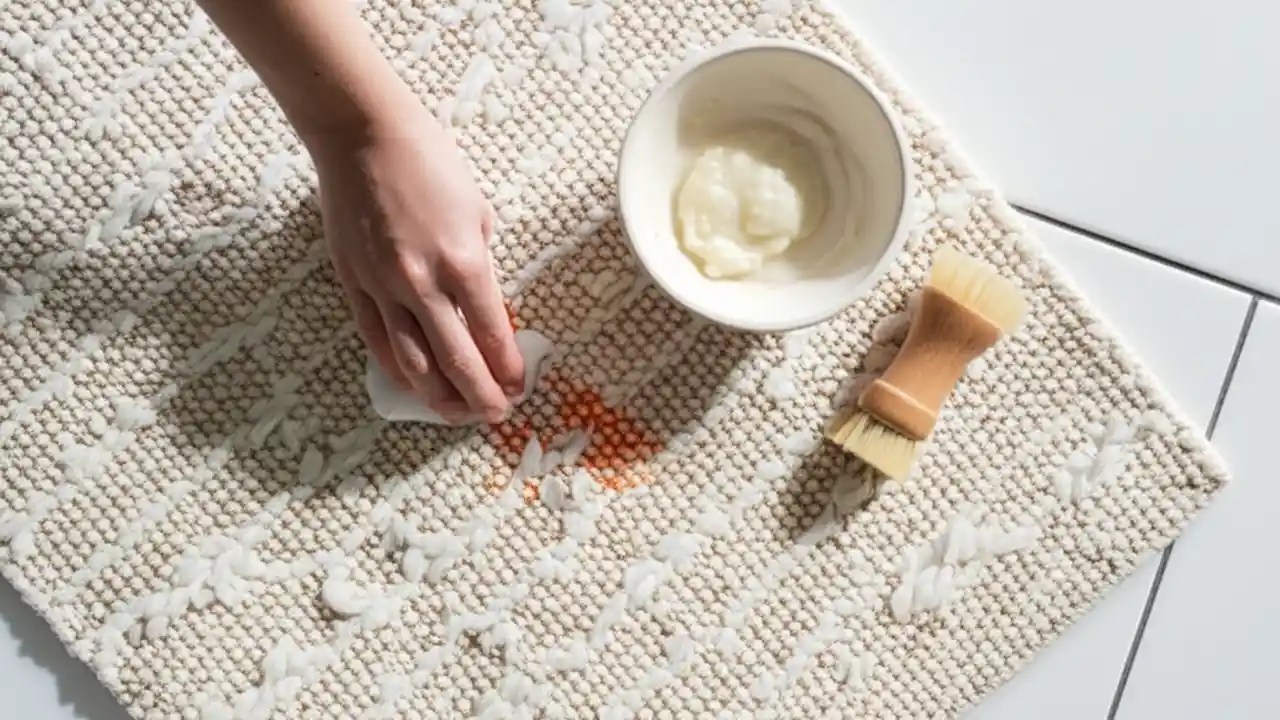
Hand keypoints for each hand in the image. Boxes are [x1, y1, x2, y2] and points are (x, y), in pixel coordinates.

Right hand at [311, 106, 523, 423]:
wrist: (364, 135)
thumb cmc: (429, 163)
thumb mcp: (477, 212)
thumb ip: (481, 266)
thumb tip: (487, 311)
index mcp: (464, 262)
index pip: (493, 335)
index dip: (509, 370)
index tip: (520, 387)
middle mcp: (424, 283)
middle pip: (457, 363)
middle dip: (481, 397)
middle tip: (496, 413)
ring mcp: (383, 287)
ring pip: (413, 365)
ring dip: (439, 398)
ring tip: (457, 413)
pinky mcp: (353, 284)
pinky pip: (377, 342)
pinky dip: (399, 371)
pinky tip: (415, 386)